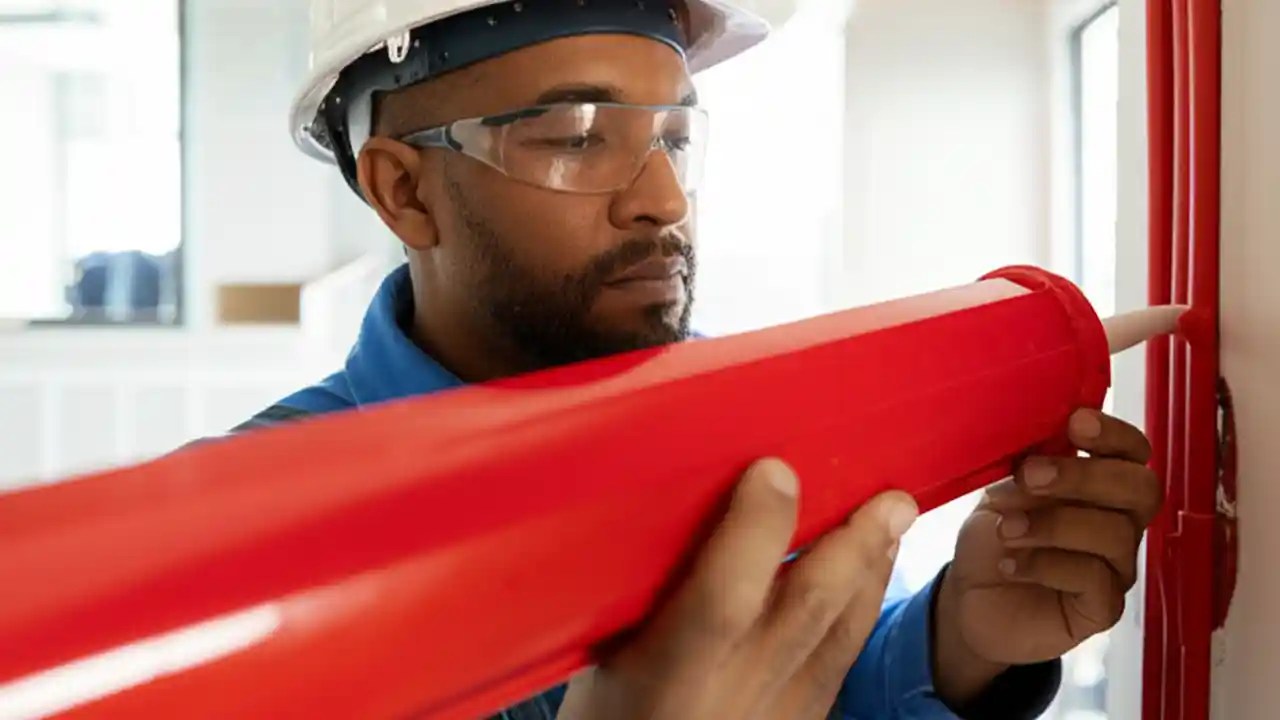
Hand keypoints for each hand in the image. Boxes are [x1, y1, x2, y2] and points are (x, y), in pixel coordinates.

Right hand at [556, 458, 918, 719]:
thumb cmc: (613, 717)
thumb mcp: (598, 661)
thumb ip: (632, 599)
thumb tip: (649, 512)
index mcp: (670, 673)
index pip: (722, 598)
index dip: (755, 531)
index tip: (773, 470)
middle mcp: (734, 691)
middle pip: (809, 608)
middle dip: (855, 544)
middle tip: (890, 497)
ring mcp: (778, 713)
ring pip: (841, 634)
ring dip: (872, 572)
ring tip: (893, 521)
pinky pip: (842, 661)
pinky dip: (861, 610)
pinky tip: (868, 579)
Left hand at [932, 409, 1163, 704]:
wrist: (970, 600)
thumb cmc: (993, 538)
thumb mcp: (1002, 491)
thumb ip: (1026, 466)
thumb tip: (1037, 442)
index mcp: (1099, 485)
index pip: (1134, 452)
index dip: (1114, 434)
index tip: (1075, 422)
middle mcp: (1119, 522)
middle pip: (1140, 489)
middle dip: (1083, 477)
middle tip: (1029, 475)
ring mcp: (1116, 567)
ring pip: (1116, 535)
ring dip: (1053, 524)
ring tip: (1005, 529)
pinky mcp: (1102, 607)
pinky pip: (1095, 580)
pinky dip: (1047, 565)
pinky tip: (1010, 564)